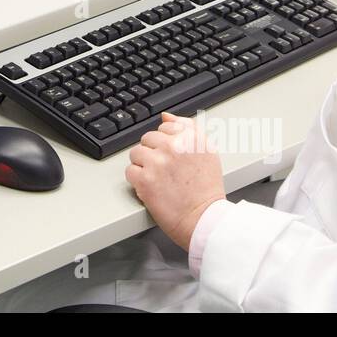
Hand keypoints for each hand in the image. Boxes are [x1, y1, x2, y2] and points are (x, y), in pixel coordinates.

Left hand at [125, 113, 224, 250]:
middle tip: (166, 172)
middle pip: (148, 139)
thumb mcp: (207, 152)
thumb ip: (187, 128)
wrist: (204, 220)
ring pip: (136, 153)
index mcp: (191, 137)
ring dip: (143, 166)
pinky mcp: (145, 179)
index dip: (166, 144)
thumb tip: (165, 116)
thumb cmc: (206, 190)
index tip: (172, 157)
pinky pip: (130, 171)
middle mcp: (175, 146)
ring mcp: (158, 162)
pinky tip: (152, 188)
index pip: (164, 127)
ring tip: (159, 180)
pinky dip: (137, 181)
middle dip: (153, 154)